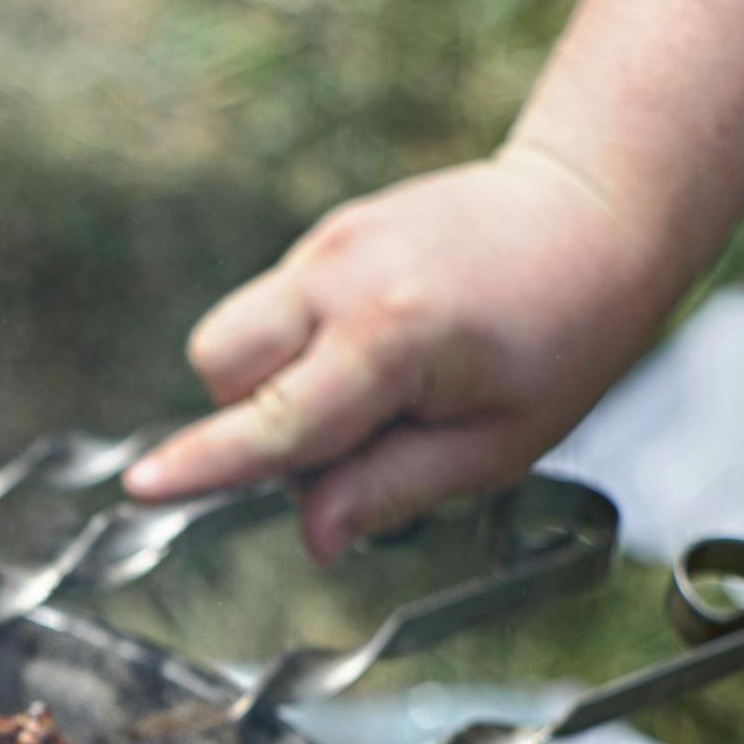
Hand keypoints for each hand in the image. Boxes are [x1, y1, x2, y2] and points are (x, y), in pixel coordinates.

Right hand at [123, 146, 686, 561]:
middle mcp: (343, 278)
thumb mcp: (500, 442)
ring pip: (235, 336)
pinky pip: (274, 309)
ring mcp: (330, 244)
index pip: (277, 420)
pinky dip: (299, 349)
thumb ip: (393, 489)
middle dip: (247, 418)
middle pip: (224, 366)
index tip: (146, 488)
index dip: (208, 464)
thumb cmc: (566, 331)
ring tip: (362, 394)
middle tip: (344, 440)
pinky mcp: (330, 234)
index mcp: (393, 337)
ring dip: (268, 384)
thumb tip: (314, 536)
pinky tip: (377, 350)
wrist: (598, 207)